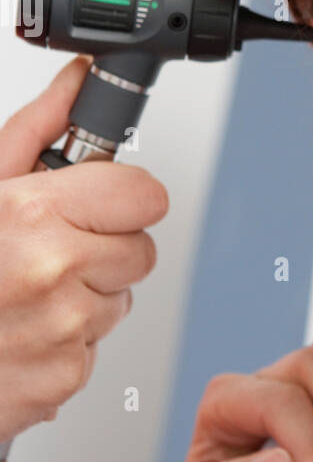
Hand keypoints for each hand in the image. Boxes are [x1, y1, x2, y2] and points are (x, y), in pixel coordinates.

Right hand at [0, 55, 168, 442]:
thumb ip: (35, 131)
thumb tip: (80, 81)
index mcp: (33, 215)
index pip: (145, 196)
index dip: (120, 197)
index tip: (96, 201)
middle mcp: (54, 274)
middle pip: (140, 251)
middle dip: (101, 248)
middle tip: (45, 250)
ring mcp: (63, 333)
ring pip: (119, 302)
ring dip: (83, 297)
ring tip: (21, 292)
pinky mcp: (63, 380)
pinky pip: (93, 349)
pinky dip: (64, 343)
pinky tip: (18, 330)